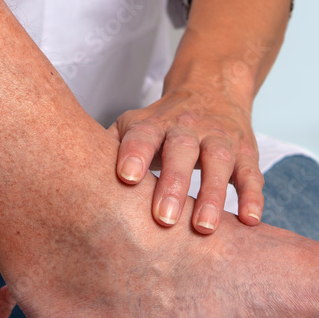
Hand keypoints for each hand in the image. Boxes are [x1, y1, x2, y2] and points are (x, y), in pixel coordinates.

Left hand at [111, 84, 263, 233]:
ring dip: (213, 195)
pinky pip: (251, 174)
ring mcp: (219, 138)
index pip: (142, 135)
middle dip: (174, 184)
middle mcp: (187, 128)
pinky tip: (250, 223)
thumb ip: (107, 150)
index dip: (134, 154)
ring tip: (203, 228)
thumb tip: (66, 184)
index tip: (126, 179)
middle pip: (181, 149)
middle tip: (163, 220)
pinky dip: (252, 197)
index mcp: (153, 123)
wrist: (212, 89)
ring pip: (219, 162)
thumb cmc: (161, 124)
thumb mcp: (133, 126)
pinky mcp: (246, 152)